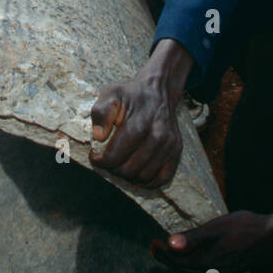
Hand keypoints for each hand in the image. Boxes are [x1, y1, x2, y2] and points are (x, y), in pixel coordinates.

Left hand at [90, 73, 182, 187]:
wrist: (158, 89)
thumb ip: (101, 113)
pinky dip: (149, 182)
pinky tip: (137, 176)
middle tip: (108, 160)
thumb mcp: (111, 95)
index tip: (95, 156)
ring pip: (145, 177)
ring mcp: (169, 145)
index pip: (114, 158)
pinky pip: (164, 177)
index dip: (101, 162)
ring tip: (121, 165)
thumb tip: (98, 137)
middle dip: (113, 169)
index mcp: (138, 125)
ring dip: (129, 176)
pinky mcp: (177, 150)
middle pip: (129, 170)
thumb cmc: (131, 94)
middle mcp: (157, 137)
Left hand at [150, 211, 272, 272]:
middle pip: (183, 268)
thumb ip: (193, 237)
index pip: (177, 261)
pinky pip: (204, 270)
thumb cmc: (245, 227)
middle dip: (167, 258)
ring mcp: (222, 272)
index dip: (162, 253)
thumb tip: (170, 243)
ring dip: (179, 262)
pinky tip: (192, 257)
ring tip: (167, 253)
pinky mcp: (229, 268)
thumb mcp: (216, 228)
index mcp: (207, 261)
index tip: (152, 243)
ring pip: (193, 270)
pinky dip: (192, 264)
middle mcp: (213, 271)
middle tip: (154, 248)